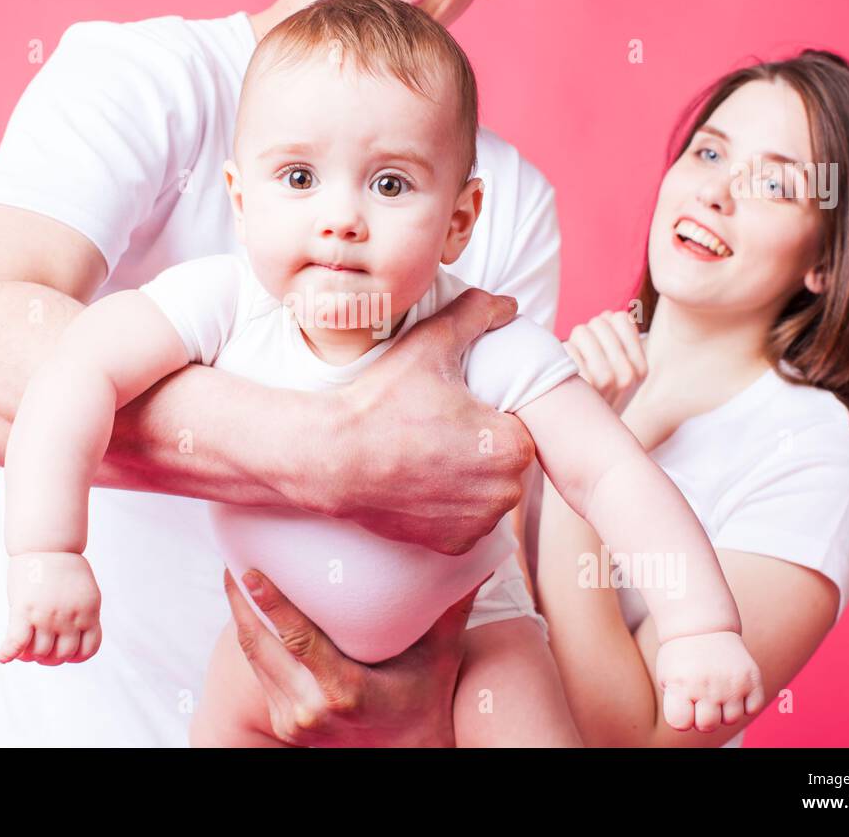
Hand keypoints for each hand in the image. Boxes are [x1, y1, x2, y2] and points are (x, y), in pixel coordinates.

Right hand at [0, 552, 102, 665]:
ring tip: (24, 650)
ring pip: (39, 653)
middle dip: (50, 658)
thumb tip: (72, 639)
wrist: (46, 543)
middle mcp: (70, 616)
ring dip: (30, 656)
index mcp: (89, 612)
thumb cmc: (64, 566)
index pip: (88, 650)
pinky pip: (16, 642)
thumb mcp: (84, 592)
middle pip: (62, 655)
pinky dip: (8, 653)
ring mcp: (47, 615)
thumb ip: (82, 615)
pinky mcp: (24, 610)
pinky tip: (3, 657)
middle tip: (41, 651)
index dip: (76, 657)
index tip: (65, 652)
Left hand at [224, 568, 479, 746]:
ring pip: (254, 661)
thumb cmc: (425, 702)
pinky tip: (251, 614)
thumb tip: (475, 561)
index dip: (271, 604)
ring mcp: (294, 720)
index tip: (250, 571)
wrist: (407, 755)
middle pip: (261, 647)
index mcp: (345, 690)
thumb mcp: (441, 657)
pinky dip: (254, 642)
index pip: (297, 640)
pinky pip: (260, 675)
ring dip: (242, 619)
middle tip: (233, 561)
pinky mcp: (284, 724)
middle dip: (241, 603)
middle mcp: (311, 708)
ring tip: (237, 580)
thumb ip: (452, 610)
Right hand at [327, 287, 535, 555]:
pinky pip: (465, 518)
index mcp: (511, 444)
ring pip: (487, 490)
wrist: (331, 458)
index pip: (517, 422)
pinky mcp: (453, 544)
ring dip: (468, 475)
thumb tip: (508, 304)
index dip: (488, 410)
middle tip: (438, 425)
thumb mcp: (431, 345)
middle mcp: (504, 492)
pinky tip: (422, 481)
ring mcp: (478, 522)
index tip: (456, 404)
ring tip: (428, 452)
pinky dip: (450, 504)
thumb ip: (476, 315)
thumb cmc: (382, 402)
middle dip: (480, 443)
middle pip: (504, 457)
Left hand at [564, 310, 647, 413]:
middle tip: (585, 359)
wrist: (586, 442)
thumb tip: (610, 315)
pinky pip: (565, 348)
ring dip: (573, 344)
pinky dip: (560, 356)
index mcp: (641, 368)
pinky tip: (564, 375)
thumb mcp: (622, 376)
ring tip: (575, 365)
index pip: (621, 318)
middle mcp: (627, 374)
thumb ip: (621, 343)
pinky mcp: (578, 384)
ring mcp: (603, 380)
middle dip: (588, 334)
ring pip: (581, 331)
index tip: (602, 345)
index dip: (605, 325)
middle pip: (599, 322)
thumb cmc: (597, 401)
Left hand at [655, 631, 765, 731]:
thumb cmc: (681, 658)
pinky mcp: (752, 678)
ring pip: (731, 719)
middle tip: (700, 698)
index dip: (681, 717)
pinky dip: (745, 704)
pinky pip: (753, 709)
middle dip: (702, 716)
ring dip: (723, 710)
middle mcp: (706, 685)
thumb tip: (691, 726)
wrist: (702, 627)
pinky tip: (734, 689)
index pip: (680, 723)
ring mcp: (731, 683)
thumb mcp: (666, 677)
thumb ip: (676, 705)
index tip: (681, 703)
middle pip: (707, 725)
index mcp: (681, 685)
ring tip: (716, 690)